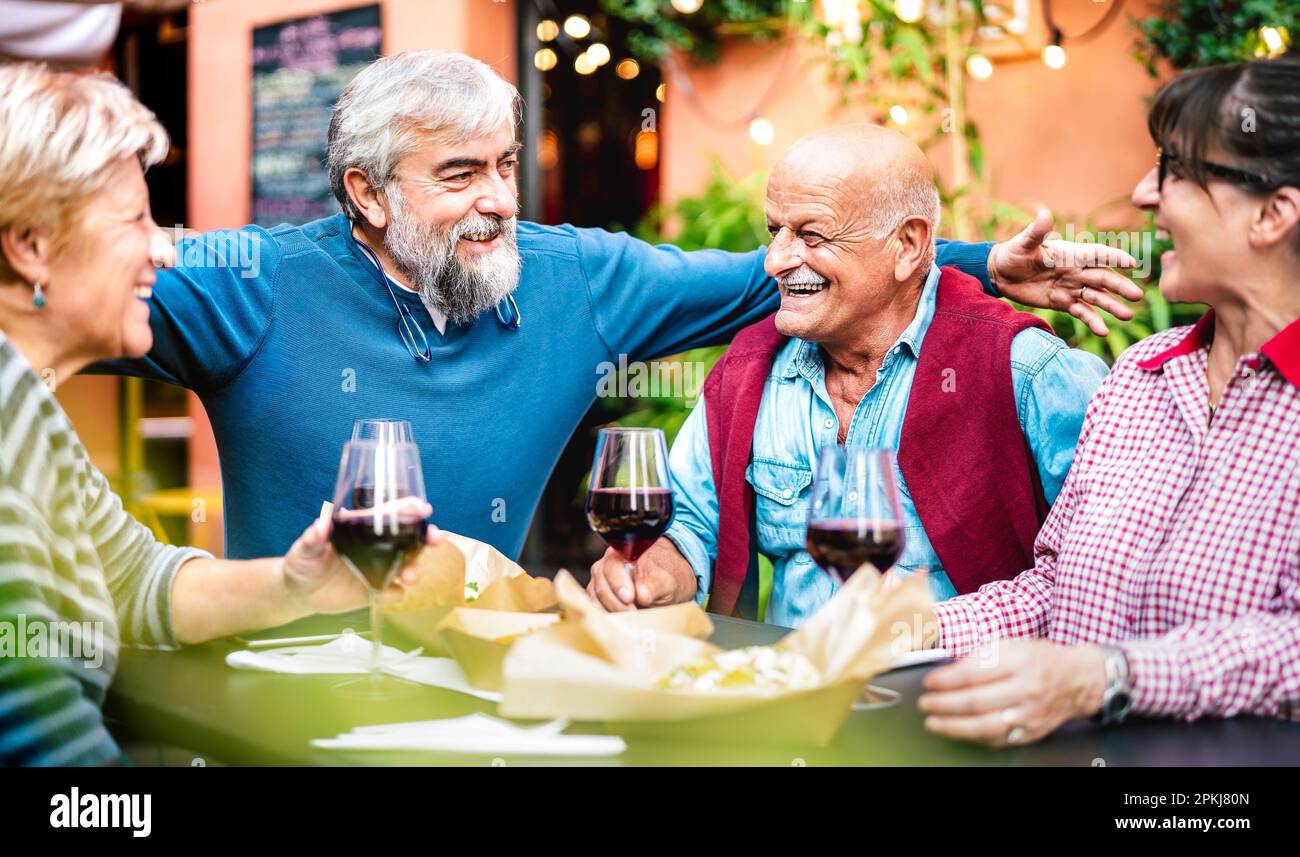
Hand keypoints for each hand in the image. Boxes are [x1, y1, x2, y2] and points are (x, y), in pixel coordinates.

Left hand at [280, 499, 439, 614]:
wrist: (299, 593)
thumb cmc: (302, 563)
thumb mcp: (304, 549)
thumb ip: (313, 538)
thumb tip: (320, 526)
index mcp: (362, 530)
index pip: (389, 515)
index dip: (408, 510)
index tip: (423, 509)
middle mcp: (376, 548)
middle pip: (409, 540)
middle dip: (426, 539)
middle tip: (434, 539)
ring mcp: (379, 569)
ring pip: (408, 566)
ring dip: (415, 569)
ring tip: (410, 575)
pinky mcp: (375, 591)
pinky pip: (394, 592)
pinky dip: (394, 594)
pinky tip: (385, 594)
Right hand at [587, 538, 695, 611]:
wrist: (665, 586)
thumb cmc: (665, 578)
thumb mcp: (667, 581)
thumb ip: (655, 585)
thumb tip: (642, 594)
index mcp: (622, 553)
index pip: (613, 566)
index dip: (618, 583)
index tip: (630, 598)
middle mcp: (606, 567)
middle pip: (601, 585)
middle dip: (617, 603)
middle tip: (633, 614)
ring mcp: (599, 584)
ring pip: (596, 600)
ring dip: (612, 612)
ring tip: (631, 621)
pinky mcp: (598, 600)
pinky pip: (596, 610)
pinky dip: (608, 618)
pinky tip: (622, 623)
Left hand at [917, 639, 1105, 746]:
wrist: (1076, 680)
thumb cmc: (1039, 659)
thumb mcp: (1011, 644)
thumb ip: (980, 655)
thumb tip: (947, 668)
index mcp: (1019, 661)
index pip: (974, 673)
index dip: (946, 680)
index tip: (928, 682)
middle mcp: (1026, 689)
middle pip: (977, 702)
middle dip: (943, 704)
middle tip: (924, 703)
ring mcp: (1029, 714)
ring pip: (985, 726)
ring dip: (953, 726)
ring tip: (933, 722)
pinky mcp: (1031, 732)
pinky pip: (997, 739)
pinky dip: (973, 736)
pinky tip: (957, 731)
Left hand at [988, 209, 1143, 337]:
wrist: (1000, 274)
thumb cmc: (1013, 253)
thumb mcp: (1023, 243)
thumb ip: (1036, 232)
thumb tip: (1044, 214)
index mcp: (1071, 254)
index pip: (1097, 255)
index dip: (1113, 257)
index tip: (1131, 263)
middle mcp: (1076, 271)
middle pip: (1103, 278)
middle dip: (1120, 287)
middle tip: (1137, 296)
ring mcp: (1071, 288)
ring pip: (1097, 297)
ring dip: (1112, 306)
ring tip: (1127, 316)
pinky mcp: (1063, 303)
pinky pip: (1081, 312)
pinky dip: (1092, 321)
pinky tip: (1103, 331)